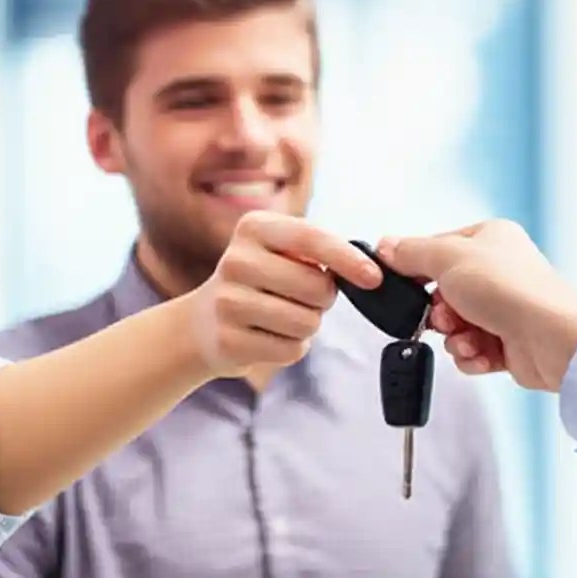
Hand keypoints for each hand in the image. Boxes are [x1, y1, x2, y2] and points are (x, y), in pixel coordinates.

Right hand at [184, 212, 381, 376]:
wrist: (201, 323)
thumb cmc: (260, 282)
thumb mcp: (280, 251)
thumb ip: (319, 252)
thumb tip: (368, 271)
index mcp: (254, 227)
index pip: (311, 238)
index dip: (348, 258)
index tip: (374, 278)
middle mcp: (236, 260)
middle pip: (316, 287)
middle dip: (323, 300)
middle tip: (303, 298)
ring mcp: (228, 302)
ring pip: (306, 322)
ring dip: (308, 325)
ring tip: (284, 317)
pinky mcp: (228, 341)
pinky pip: (290, 350)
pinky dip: (292, 347)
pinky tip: (269, 336)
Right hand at [376, 220, 576, 391]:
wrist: (551, 339)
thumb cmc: (512, 290)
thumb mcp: (448, 258)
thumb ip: (412, 253)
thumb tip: (387, 247)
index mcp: (489, 239)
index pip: (437, 250)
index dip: (416, 269)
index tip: (400, 283)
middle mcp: (498, 271)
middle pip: (443, 293)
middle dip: (438, 312)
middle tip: (445, 315)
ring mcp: (505, 308)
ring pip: (455, 326)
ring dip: (455, 338)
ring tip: (468, 338)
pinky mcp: (509, 342)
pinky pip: (472, 350)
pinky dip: (472, 355)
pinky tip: (483, 353)